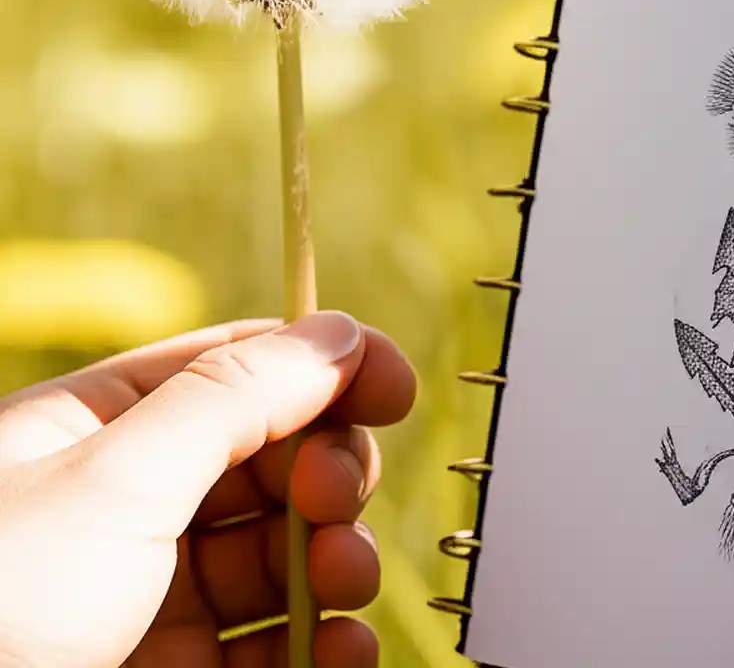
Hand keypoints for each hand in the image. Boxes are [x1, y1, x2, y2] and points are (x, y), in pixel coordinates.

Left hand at [0, 312, 416, 667]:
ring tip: (341, 582)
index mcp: (100, 429)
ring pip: (286, 556)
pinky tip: (343, 650)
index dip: (324, 369)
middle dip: (328, 474)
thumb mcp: (114, 478)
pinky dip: (328, 645)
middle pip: (276, 462)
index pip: (238, 369)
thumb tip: (337, 335)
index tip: (395, 386)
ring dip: (337, 561)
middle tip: (332, 499)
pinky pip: (279, 646)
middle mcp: (134, 505)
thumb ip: (236, 397)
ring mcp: (157, 593)